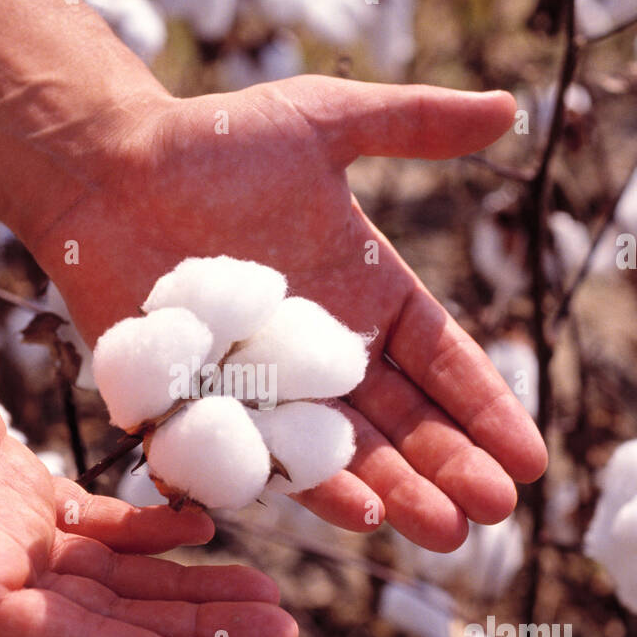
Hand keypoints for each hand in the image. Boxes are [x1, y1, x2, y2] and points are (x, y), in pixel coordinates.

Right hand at [0, 260, 295, 636]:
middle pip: (108, 623)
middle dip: (196, 635)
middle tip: (282, 632)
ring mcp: (1, 534)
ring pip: (113, 582)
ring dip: (187, 592)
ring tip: (267, 598)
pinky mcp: (14, 489)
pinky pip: (96, 528)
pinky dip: (151, 535)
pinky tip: (201, 529)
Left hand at [32, 76, 547, 551]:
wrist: (106, 170)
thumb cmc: (211, 142)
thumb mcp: (322, 119)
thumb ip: (413, 122)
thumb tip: (511, 107)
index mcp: (366, 296)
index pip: (441, 363)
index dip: (485, 409)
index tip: (530, 459)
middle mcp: (325, 354)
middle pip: (403, 421)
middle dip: (452, 466)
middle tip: (496, 511)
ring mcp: (268, 388)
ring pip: (346, 451)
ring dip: (399, 491)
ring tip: (446, 529)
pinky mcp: (209, 409)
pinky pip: (265, 457)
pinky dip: (310, 486)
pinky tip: (359, 514)